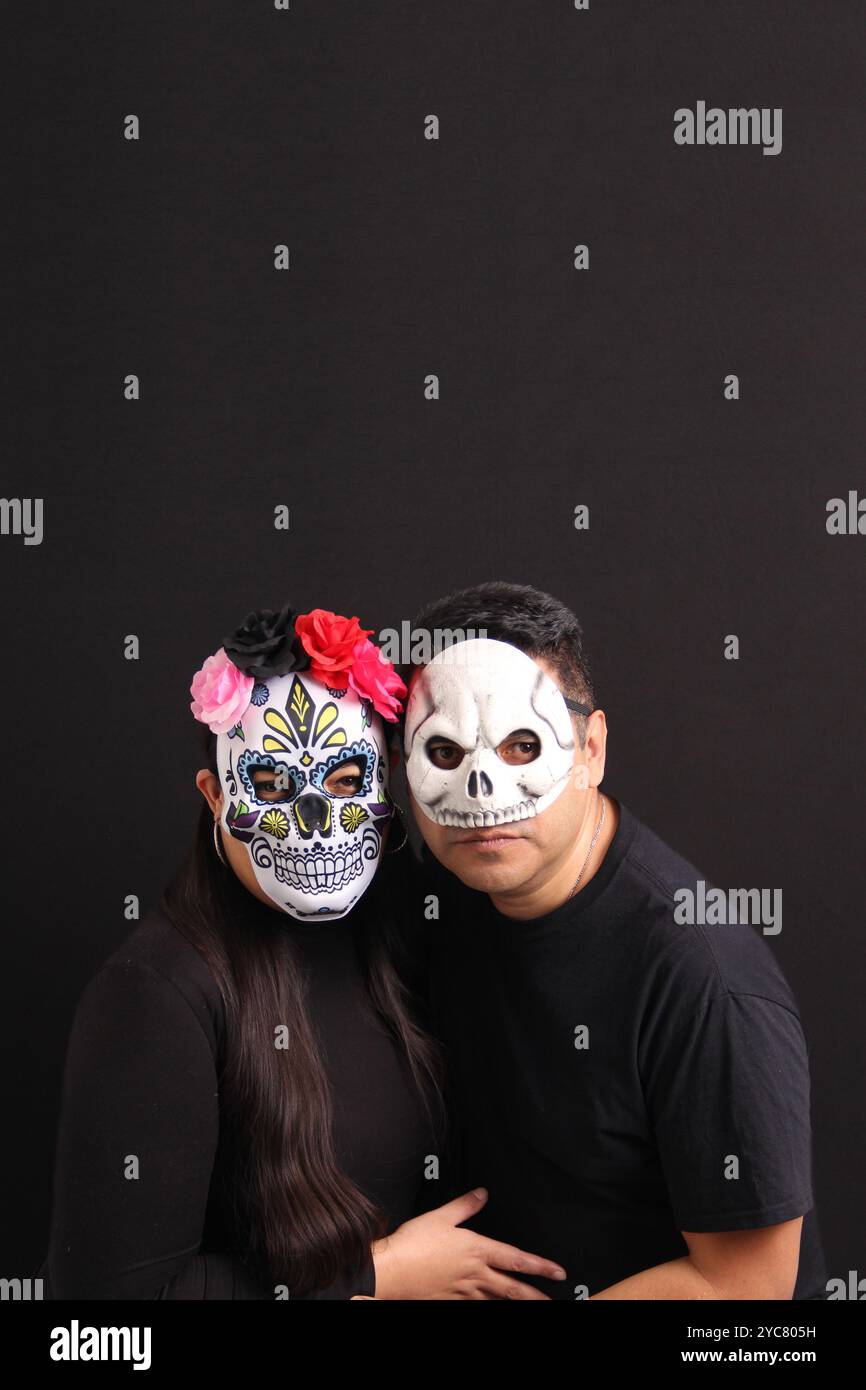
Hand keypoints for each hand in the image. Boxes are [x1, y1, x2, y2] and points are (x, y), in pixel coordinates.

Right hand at [355, 1188, 566, 1298]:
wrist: (394, 1272)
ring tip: (530, 1303)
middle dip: (535, 1295)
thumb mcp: (441, 1216)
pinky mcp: (451, 1301)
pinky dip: (487, 1304)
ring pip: (496, 1299)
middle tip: (552, 1300)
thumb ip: (465, 1205)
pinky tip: (491, 1304)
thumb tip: (482, 1194)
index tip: (558, 1272)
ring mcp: (464, 1291)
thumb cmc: (415, 1244)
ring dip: (514, 1301)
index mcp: (477, 1250)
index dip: (540, 1266)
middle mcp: (475, 1274)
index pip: (516, 1259)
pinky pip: (475, 1304)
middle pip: (512, 1287)